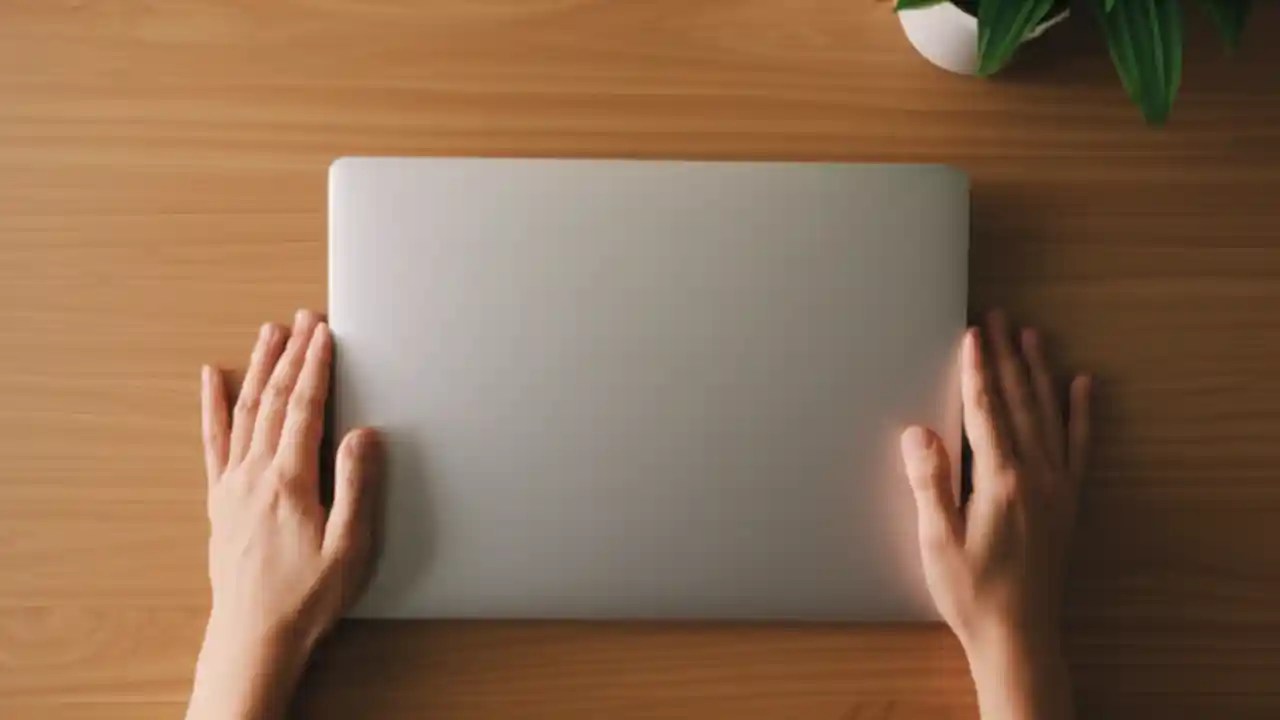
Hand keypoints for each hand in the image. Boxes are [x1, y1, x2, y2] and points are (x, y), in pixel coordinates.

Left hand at [187, 310, 380, 719]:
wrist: (255, 635)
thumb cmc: (307, 596)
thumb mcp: (348, 546)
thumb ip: (355, 486)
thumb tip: (363, 435)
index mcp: (290, 482)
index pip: (304, 409)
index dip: (316, 368)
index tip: (326, 334)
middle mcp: (255, 475)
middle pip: (274, 400)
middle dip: (292, 355)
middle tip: (305, 319)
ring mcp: (233, 484)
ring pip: (245, 411)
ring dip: (259, 368)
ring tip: (270, 332)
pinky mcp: (221, 499)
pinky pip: (213, 442)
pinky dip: (212, 406)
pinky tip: (213, 378)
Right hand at [900, 310, 1090, 719]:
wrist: (1018, 636)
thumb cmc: (971, 593)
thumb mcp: (937, 540)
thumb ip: (930, 482)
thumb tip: (918, 432)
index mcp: (1000, 482)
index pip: (985, 411)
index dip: (976, 370)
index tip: (972, 334)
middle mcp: (1036, 477)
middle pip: (1018, 403)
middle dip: (1006, 357)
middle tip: (998, 317)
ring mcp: (1057, 488)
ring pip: (1049, 416)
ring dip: (1039, 373)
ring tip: (1032, 335)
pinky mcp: (1067, 503)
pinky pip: (1079, 448)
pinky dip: (1081, 415)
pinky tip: (1082, 386)